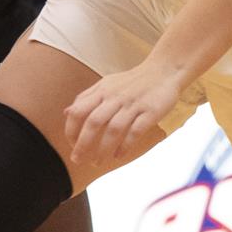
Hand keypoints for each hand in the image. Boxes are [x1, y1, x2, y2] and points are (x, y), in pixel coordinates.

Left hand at [65, 61, 185, 166]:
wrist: (164, 69)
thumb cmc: (132, 81)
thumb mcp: (106, 84)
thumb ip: (86, 98)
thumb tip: (66, 113)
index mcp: (102, 90)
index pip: (79, 111)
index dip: (71, 129)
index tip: (71, 144)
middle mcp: (115, 97)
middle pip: (93, 122)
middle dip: (83, 144)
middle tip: (77, 159)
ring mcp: (133, 104)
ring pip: (114, 129)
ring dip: (103, 148)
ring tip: (97, 162)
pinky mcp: (151, 111)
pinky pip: (136, 130)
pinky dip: (126, 145)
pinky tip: (118, 155)